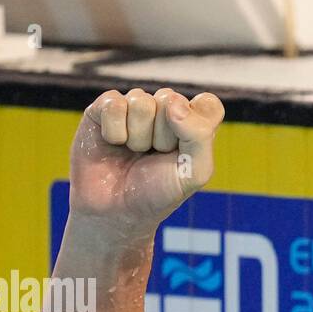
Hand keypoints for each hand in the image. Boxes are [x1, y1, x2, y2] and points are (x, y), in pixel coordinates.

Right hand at [67, 87, 224, 234]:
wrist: (116, 211)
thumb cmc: (158, 193)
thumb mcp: (193, 173)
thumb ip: (199, 135)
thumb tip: (173, 102)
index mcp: (193, 124)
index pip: (208, 104)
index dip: (196, 125)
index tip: (185, 149)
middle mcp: (165, 110)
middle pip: (171, 101)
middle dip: (162, 137)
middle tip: (154, 157)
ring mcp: (135, 107)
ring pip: (141, 101)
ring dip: (138, 137)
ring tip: (134, 152)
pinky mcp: (105, 108)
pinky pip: (114, 104)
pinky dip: (114, 132)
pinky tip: (113, 143)